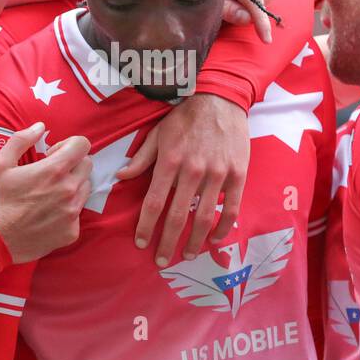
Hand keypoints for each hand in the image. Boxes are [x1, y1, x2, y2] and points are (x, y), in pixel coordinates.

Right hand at [0, 121, 93, 263]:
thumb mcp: (0, 163)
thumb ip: (22, 139)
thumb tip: (40, 127)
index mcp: (53, 170)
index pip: (83, 145)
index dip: (69, 145)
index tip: (53, 154)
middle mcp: (68, 190)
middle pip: (87, 166)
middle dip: (72, 164)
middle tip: (51, 173)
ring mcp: (72, 213)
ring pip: (85, 189)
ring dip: (72, 186)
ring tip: (48, 194)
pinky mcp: (71, 232)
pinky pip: (77, 214)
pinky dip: (66, 211)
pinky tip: (46, 214)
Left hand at [116, 94, 248, 265]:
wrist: (220, 98)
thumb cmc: (185, 116)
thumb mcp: (158, 133)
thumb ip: (142, 158)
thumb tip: (121, 177)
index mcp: (170, 162)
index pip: (154, 203)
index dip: (146, 226)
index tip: (140, 243)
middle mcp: (193, 171)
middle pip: (177, 216)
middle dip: (167, 243)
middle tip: (161, 261)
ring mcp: (217, 174)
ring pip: (204, 217)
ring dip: (195, 241)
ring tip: (187, 255)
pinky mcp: (237, 174)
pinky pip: (231, 208)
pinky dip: (223, 228)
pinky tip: (215, 240)